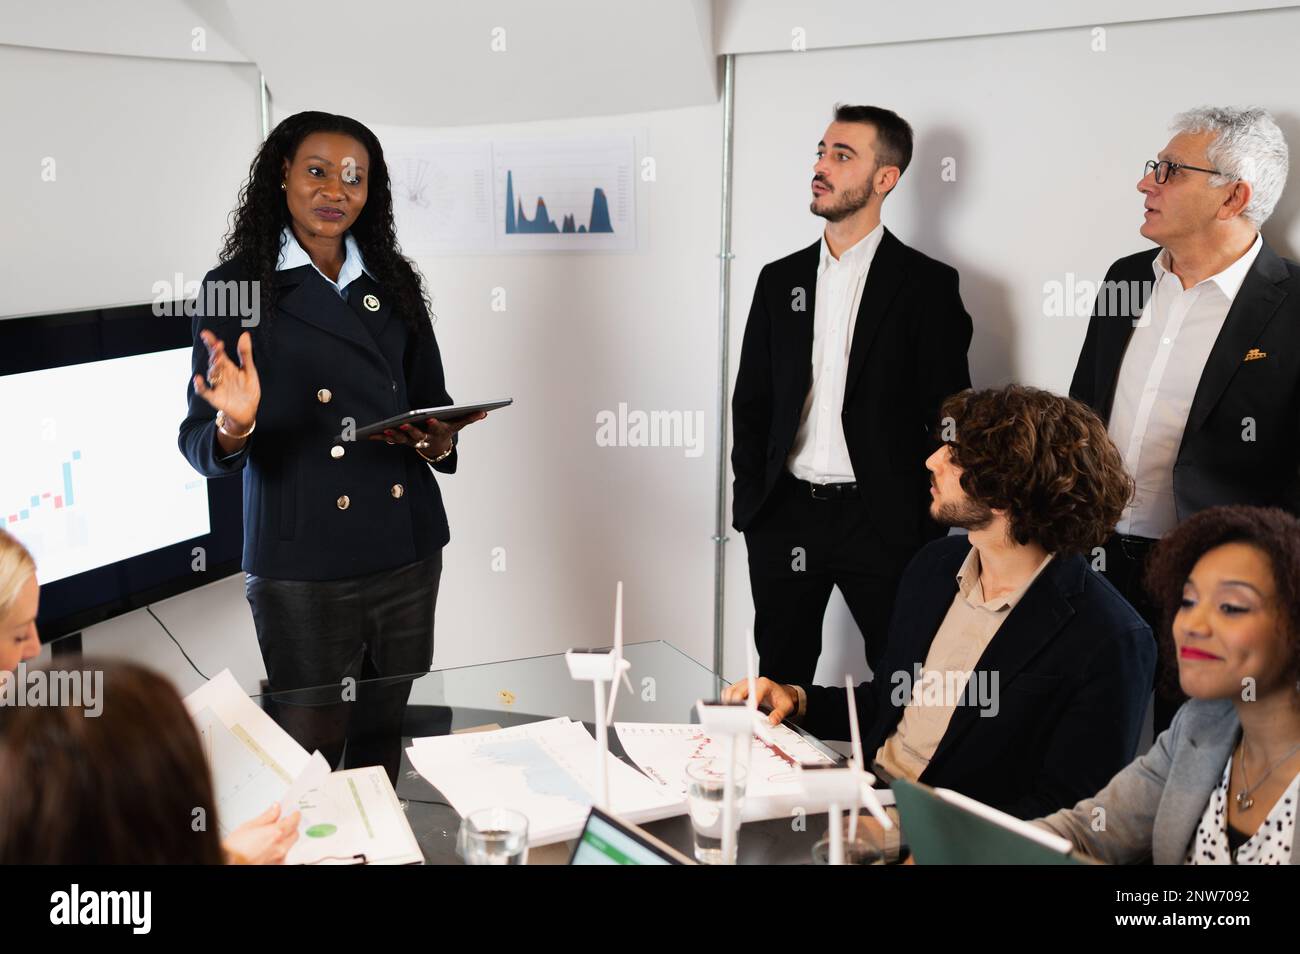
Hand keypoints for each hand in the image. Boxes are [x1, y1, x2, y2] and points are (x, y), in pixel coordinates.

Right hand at [193, 329, 259, 430]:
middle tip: (218, 345)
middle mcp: (220, 374)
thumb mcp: (249, 370)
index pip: (218, 352)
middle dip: (215, 353)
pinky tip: (197, 378)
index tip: (205, 333)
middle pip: (214, 361)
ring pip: (211, 374)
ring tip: (217, 360)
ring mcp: (217, 385)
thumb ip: (245, 354)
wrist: (248, 411)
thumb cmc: (248, 390)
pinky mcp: (215, 397)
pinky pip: (204, 391)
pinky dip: (200, 385)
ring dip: (213, 367)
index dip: (211, 342)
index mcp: (228, 367)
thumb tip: (245, 334)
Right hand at [222, 802, 300, 864]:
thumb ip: (267, 816)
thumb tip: (276, 808)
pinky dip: (278, 850)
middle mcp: (280, 846)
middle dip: (291, 827)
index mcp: (276, 833)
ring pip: (289, 845)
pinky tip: (267, 848)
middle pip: (295, 833)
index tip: (293, 812)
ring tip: (271, 837)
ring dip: (285, 839)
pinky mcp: (275, 865)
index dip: (294, 814)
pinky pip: (283, 855)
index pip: (294, 820)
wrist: (228, 863)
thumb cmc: (234, 848)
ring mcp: (279, 858)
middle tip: (283, 823)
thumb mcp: (249, 826)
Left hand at [369, 410, 488, 457]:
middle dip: (410, 430)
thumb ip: (470, 418)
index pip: (436, 428)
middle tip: (403, 424)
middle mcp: (424, 439)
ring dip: (394, 435)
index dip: (433, 424)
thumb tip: (484, 412)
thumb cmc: (446, 431)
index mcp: (437, 433)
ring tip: (386, 430)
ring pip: (402, 439)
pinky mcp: (401, 440)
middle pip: (417, 435)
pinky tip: (370, 434)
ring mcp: (411, 441)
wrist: (436, 448)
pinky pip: (389, 439)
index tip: (430, 418)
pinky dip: (380, 437)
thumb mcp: (458, 425)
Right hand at [722, 677, 798, 725]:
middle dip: (737, 707)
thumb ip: (779, 714)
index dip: (749, 706)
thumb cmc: (781, 698)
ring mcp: (744, 684)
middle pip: (738, 692)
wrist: (780, 694)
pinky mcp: (739, 688)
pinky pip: (728, 693)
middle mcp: (752, 682)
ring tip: (736, 716)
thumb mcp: (786, 706)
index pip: (753, 694)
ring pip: (730, 692)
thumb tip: (772, 720)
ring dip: (730, 704)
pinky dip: (727, 702)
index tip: (748, 715)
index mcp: (764, 684)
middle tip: (740, 719)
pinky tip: (732, 710)